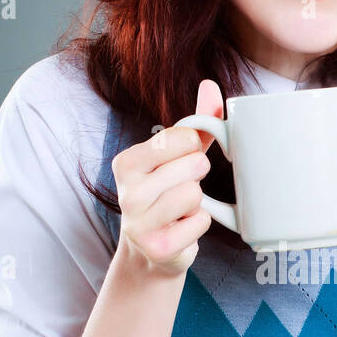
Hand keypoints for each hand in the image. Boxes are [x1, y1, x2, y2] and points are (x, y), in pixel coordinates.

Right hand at [112, 78, 223, 277]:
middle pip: (193, 166)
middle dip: (196, 177)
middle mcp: (126, 192)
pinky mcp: (157, 247)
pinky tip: (181, 229)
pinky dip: (198, 225)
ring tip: (180, 211)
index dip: (193, 149)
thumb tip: (211, 85)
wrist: (150, 250)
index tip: (181, 161)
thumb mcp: (177, 156)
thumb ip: (196, 122)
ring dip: (197, 204)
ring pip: (195, 195)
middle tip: (181, 188)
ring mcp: (139, 223)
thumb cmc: (167, 193)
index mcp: (126, 162)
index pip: (182, 138)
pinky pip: (200, 222)